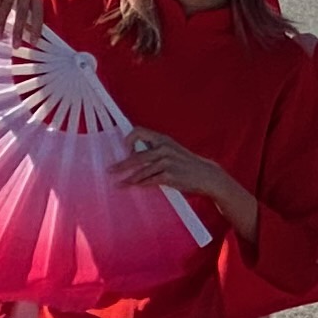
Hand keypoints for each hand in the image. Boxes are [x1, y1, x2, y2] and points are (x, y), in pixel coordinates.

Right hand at [0, 0, 45, 45]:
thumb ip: (20, 0)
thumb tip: (20, 23)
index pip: (38, 10)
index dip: (37, 27)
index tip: (35, 42)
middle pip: (25, 12)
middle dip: (21, 30)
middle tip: (17, 45)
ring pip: (10, 6)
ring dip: (4, 23)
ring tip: (0, 36)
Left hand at [119, 132, 234, 201]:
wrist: (206, 175)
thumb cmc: (187, 164)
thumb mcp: (173, 150)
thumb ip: (156, 150)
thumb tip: (136, 155)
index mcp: (163, 139)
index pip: (139, 132)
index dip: (128, 140)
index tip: (123, 149)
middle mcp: (164, 148)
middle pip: (135, 156)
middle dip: (121, 165)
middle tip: (110, 170)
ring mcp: (166, 162)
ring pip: (141, 171)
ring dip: (128, 179)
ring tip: (119, 183)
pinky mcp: (169, 176)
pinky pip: (149, 181)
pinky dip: (140, 184)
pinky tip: (134, 186)